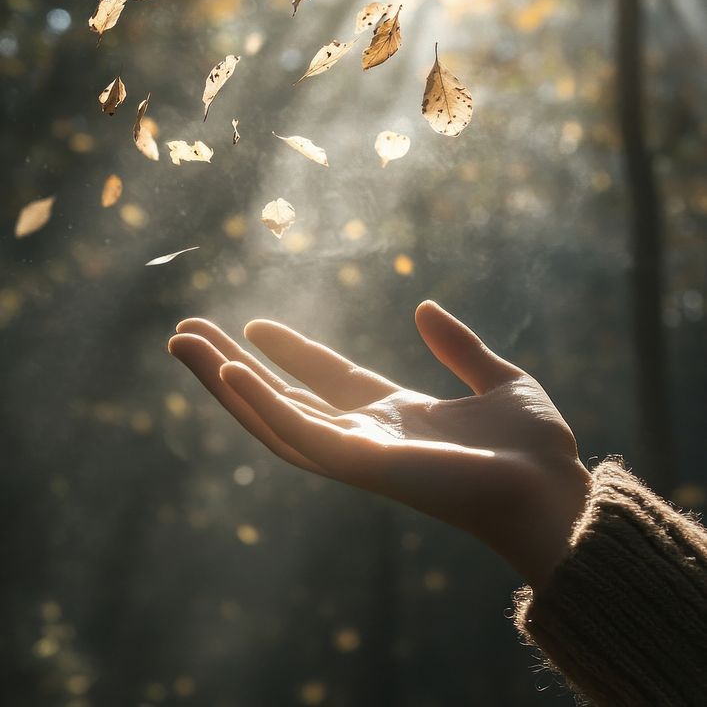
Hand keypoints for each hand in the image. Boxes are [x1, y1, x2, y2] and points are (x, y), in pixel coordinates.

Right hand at [168, 301, 589, 588]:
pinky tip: (228, 373)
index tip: (254, 324)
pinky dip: (259, 405)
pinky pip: (297, 434)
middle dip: (232, 367)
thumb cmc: (535, 448)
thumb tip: (423, 306)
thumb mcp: (497, 379)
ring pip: (271, 417)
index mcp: (393, 417)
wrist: (554, 490)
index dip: (288, 351)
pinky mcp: (360, 464)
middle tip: (186, 333)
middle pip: (281, 397)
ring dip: (224, 383)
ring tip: (181, 344)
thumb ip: (460, 346)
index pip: (325, 379)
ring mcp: (356, 453)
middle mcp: (364, 437)